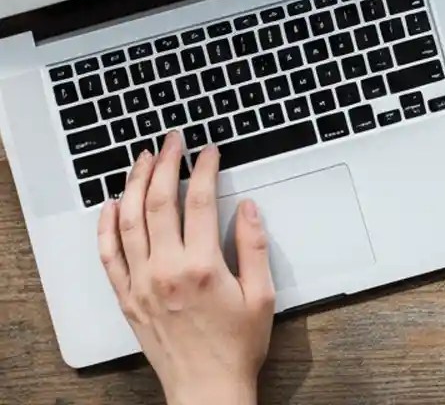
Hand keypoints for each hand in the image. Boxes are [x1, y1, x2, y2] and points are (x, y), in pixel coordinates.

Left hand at [97, 132, 274, 404]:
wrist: (207, 388)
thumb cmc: (237, 346)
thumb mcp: (262, 295)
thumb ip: (254, 247)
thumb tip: (248, 209)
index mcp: (203, 267)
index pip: (199, 201)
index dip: (204, 169)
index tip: (209, 151)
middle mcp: (165, 270)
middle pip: (159, 202)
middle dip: (166, 164)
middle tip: (172, 141)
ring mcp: (141, 283)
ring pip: (129, 221)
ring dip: (135, 184)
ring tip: (143, 160)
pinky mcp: (127, 298)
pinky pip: (109, 255)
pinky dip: (106, 226)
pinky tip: (111, 205)